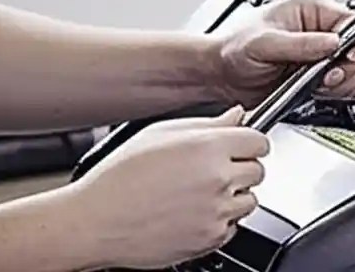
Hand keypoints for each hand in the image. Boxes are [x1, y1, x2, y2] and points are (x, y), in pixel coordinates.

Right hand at [65, 106, 268, 268]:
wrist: (95, 222)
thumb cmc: (119, 178)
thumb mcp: (159, 133)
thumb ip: (207, 123)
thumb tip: (238, 116)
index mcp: (208, 147)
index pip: (260, 141)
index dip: (249, 143)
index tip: (241, 147)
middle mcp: (217, 178)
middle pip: (258, 170)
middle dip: (240, 169)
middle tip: (212, 172)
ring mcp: (216, 211)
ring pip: (249, 200)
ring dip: (233, 197)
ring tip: (198, 194)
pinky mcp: (211, 238)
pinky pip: (233, 226)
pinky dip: (219, 222)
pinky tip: (192, 214)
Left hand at [210, 0, 354, 106]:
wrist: (220, 74)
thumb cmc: (234, 47)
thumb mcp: (264, 41)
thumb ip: (300, 43)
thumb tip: (331, 43)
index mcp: (313, 10)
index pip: (353, 21)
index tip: (346, 58)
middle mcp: (322, 32)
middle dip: (350, 68)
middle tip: (329, 77)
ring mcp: (322, 57)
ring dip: (345, 83)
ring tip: (322, 86)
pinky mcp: (318, 79)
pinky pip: (343, 87)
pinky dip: (341, 94)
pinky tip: (330, 94)